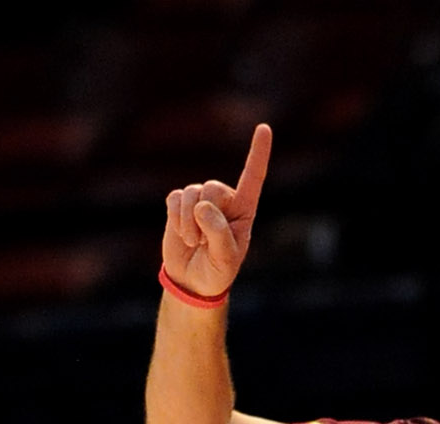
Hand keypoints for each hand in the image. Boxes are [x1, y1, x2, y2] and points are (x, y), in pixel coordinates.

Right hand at [163, 124, 271, 298]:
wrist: (193, 281)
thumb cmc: (217, 271)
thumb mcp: (225, 259)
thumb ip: (218, 233)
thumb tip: (202, 206)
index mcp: (244, 210)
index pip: (253, 177)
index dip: (258, 153)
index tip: (264, 128)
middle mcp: (224, 200)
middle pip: (212, 188)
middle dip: (203, 216)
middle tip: (203, 242)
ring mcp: (201, 199)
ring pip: (191, 193)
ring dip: (188, 222)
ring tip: (193, 242)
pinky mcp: (180, 203)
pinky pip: (174, 198)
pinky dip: (175, 218)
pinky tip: (181, 234)